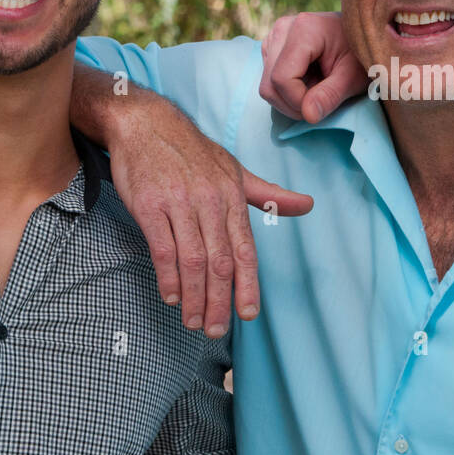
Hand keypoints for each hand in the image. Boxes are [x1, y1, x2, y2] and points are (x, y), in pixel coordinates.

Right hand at [109, 101, 312, 336]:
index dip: (248, 285)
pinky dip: (168, 276)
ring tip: (193, 321)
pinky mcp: (149, 204)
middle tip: (214, 330)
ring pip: (193, 260)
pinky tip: (171, 295)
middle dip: (220, 302)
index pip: (245, 250)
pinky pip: (162, 248)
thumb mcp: (235, 169)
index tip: (248, 314)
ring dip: (194, 297)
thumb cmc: (193, 151)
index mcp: (233, 197)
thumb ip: (268, 194)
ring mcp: (179, 203)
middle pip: (220, 262)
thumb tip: (307, 205)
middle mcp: (209, 202)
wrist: (146, 124)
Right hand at [260, 12, 368, 121]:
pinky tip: (308, 82)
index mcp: (303, 29)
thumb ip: (330, 95)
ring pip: (267, 86)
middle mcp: (282, 29)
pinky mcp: (271, 48)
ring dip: (290, 99)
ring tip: (317, 89)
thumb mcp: (353, 77)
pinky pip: (269, 81)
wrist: (360, 37)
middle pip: (270, 84)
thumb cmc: (359, 55)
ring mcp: (274, 37)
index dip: (298, 101)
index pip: (282, 78)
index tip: (321, 105)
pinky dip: (286, 91)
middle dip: (293, 104)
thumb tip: (308, 116)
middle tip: (320, 102)